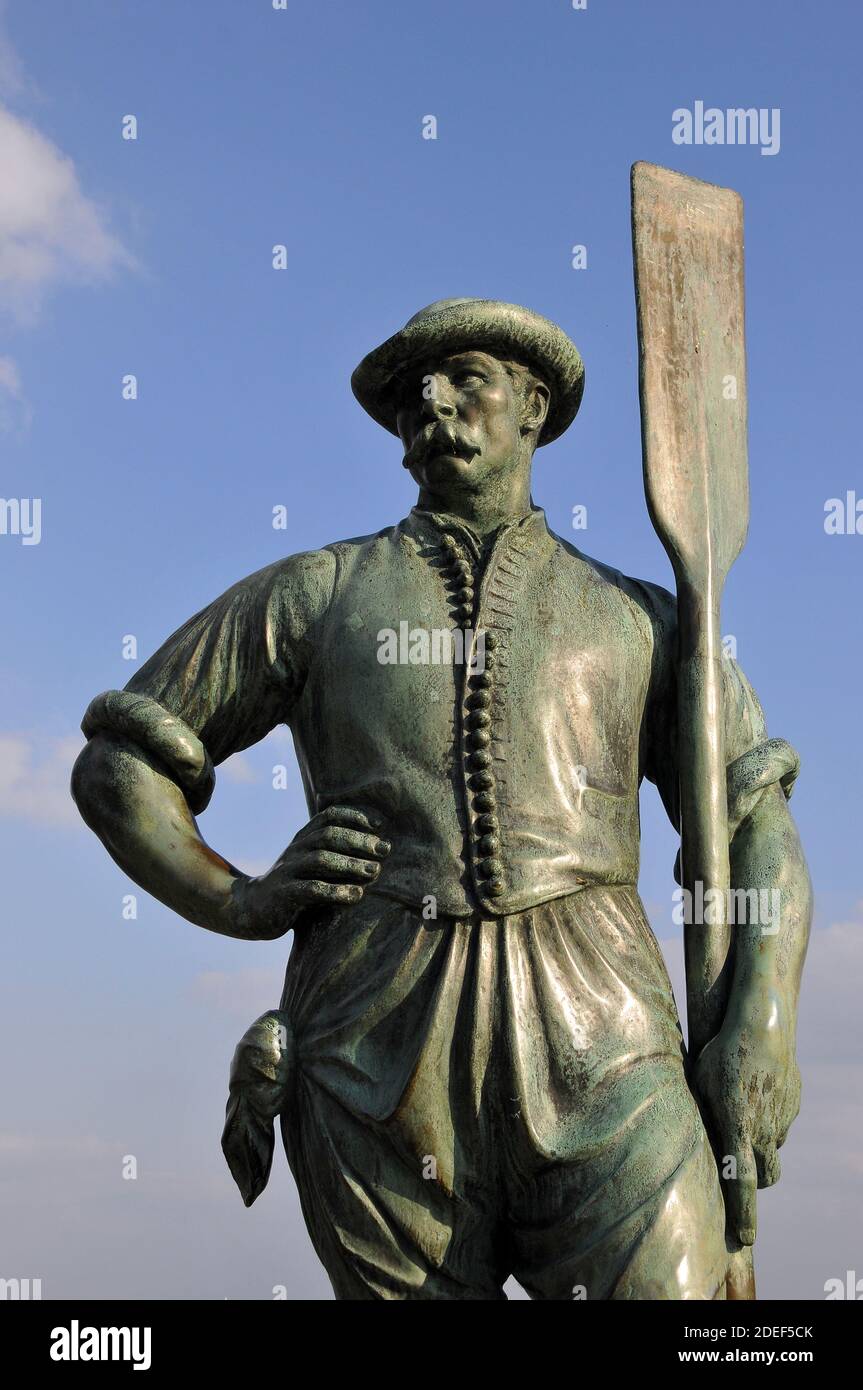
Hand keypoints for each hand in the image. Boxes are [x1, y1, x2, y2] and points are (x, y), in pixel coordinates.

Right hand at [227, 805, 390, 938]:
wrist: (251, 908)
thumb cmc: (293, 885)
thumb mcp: (310, 864)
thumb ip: (334, 854)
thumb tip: (376, 852)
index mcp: (303, 838)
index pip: (329, 816)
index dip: (355, 816)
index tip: (380, 824)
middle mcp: (296, 849)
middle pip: (329, 835)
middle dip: (359, 840)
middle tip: (385, 850)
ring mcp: (288, 871)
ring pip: (321, 859)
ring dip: (351, 864)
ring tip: (374, 871)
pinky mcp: (284, 894)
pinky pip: (312, 889)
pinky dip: (336, 891)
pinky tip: (356, 895)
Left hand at [692, 993, 801, 1247]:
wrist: (762, 1024)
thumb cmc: (721, 1051)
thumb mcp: (699, 1082)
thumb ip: (700, 1115)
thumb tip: (690, 1139)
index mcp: (738, 1129)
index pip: (742, 1184)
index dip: (742, 1213)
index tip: (744, 1239)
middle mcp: (765, 1131)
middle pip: (767, 1177)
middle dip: (756, 1182)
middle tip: (740, 1169)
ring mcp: (783, 1119)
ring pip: (773, 1148)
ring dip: (761, 1146)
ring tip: (742, 1116)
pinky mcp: (794, 1105)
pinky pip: (780, 1122)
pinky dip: (768, 1118)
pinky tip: (754, 1091)